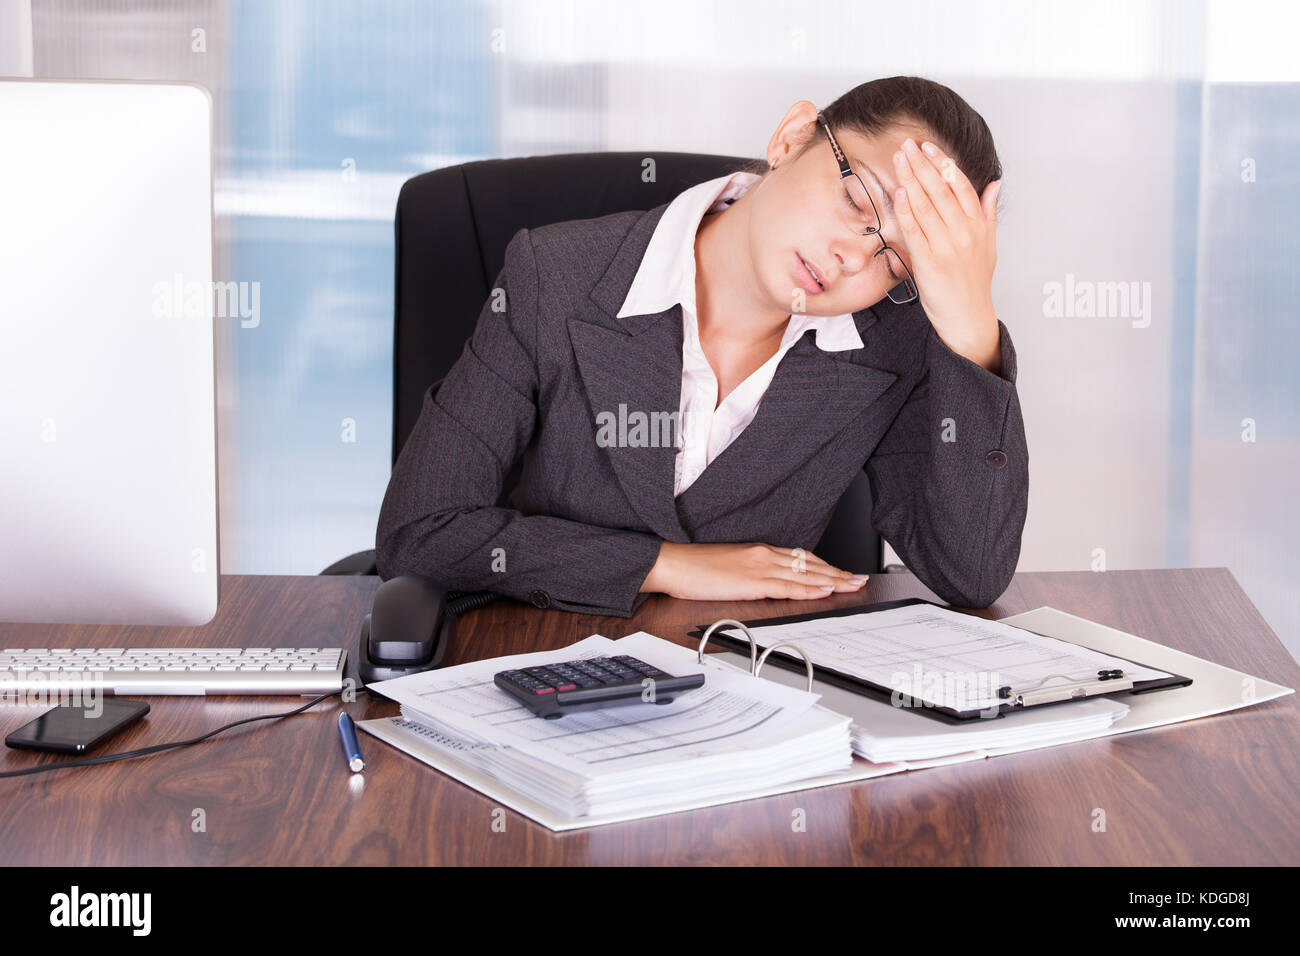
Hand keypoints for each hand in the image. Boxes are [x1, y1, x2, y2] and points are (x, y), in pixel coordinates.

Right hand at [641, 541, 867, 601]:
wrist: (673, 563)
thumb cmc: (694, 567)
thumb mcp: (729, 566)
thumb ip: (751, 573)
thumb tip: (768, 584)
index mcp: (758, 550)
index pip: (800, 557)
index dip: (825, 565)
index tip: (842, 571)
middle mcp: (763, 555)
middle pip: (809, 563)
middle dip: (837, 572)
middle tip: (860, 578)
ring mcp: (759, 567)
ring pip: (804, 575)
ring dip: (832, 581)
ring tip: (852, 586)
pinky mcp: (752, 581)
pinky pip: (787, 587)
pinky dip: (808, 589)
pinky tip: (824, 591)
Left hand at [892, 136, 1000, 360]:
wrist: (967, 316)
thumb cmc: (974, 281)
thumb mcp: (989, 245)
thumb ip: (988, 213)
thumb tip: (995, 184)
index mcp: (978, 225)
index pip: (960, 185)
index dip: (943, 163)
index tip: (928, 147)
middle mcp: (964, 232)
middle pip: (941, 189)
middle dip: (922, 164)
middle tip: (907, 145)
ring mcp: (946, 246)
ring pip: (926, 205)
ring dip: (911, 179)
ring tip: (899, 159)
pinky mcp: (929, 262)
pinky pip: (915, 230)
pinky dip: (906, 210)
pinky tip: (899, 192)